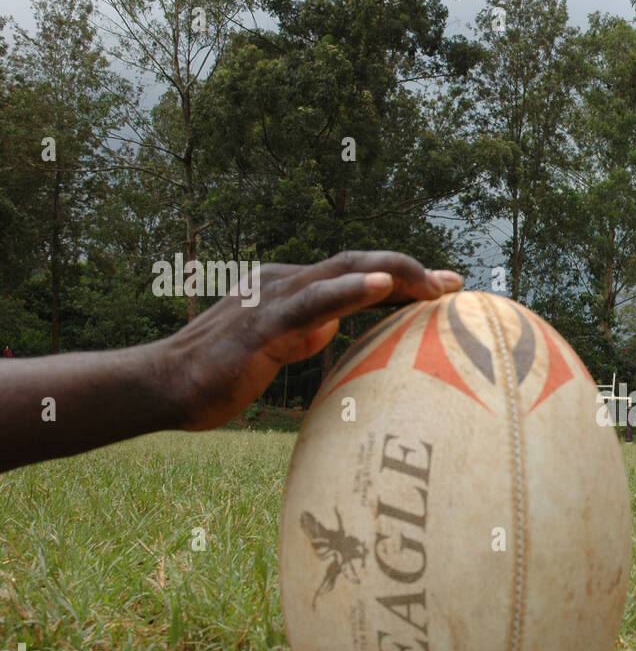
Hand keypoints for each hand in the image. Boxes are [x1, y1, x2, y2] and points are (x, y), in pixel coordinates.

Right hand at [165, 251, 463, 430]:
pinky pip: (315, 301)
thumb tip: (331, 329)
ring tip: (437, 282)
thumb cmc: (219, 374)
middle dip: (412, 270)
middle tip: (456, 283)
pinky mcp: (264, 323)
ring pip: (344, 273)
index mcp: (289, 287)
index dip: (400, 279)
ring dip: (396, 274)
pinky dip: (351, 289)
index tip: (442, 290)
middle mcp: (284, 281)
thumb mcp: (275, 349)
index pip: (354, 275)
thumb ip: (304, 334)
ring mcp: (273, 298)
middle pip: (359, 264)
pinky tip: (383, 285)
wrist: (164, 386)